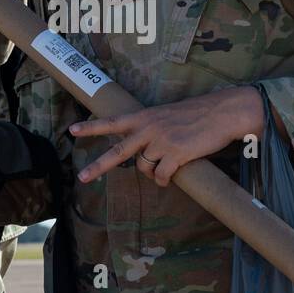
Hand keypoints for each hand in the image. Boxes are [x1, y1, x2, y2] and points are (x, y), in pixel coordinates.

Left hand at [70, 86, 264, 186]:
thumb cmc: (196, 114)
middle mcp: (149, 129)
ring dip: (152, 172)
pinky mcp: (176, 154)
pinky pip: (161, 176)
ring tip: (166, 165)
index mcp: (145, 117)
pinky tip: (170, 177)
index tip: (72, 131)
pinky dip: (163, 179)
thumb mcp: (166, 115)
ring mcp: (161, 142)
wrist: (221, 113)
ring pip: (144, 167)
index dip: (92, 127)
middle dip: (98, 167)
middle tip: (82, 178)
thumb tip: (144, 152)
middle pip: (118, 152)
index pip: (112, 122)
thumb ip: (151, 130)